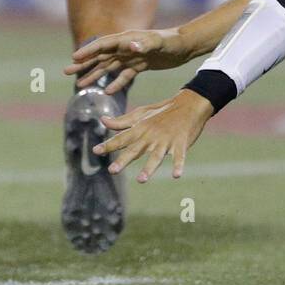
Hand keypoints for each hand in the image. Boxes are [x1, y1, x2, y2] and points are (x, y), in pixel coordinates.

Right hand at [64, 28, 191, 93]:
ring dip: (95, 75)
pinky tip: (107, 92)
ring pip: (109, 67)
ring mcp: (132, 56)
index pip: (102, 45)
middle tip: (66, 72)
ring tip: (80, 85)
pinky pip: (124, 75)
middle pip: (100, 56)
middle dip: (84, 64)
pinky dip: (116, 83)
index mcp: (126, 39)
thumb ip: (144, 44)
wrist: (186, 45)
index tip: (73, 58)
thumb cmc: (172, 41)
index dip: (88, 51)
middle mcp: (126, 47)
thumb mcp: (159, 43)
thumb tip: (129, 46)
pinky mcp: (140, 64)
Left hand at [94, 89, 213, 182]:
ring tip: (141, 180)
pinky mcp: (181, 143)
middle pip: (135, 149)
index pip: (122, 138)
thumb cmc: (162, 111)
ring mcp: (166, 140)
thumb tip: (102, 120)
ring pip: (156, 156)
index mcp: (140, 129)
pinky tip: (177, 175)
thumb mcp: (141, 114)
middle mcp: (151, 135)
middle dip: (124, 160)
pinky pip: (179, 156)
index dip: (109, 145)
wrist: (189, 104)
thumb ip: (122, 122)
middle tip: (112, 170)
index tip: (95, 151)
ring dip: (149, 168)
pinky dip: (179, 165)